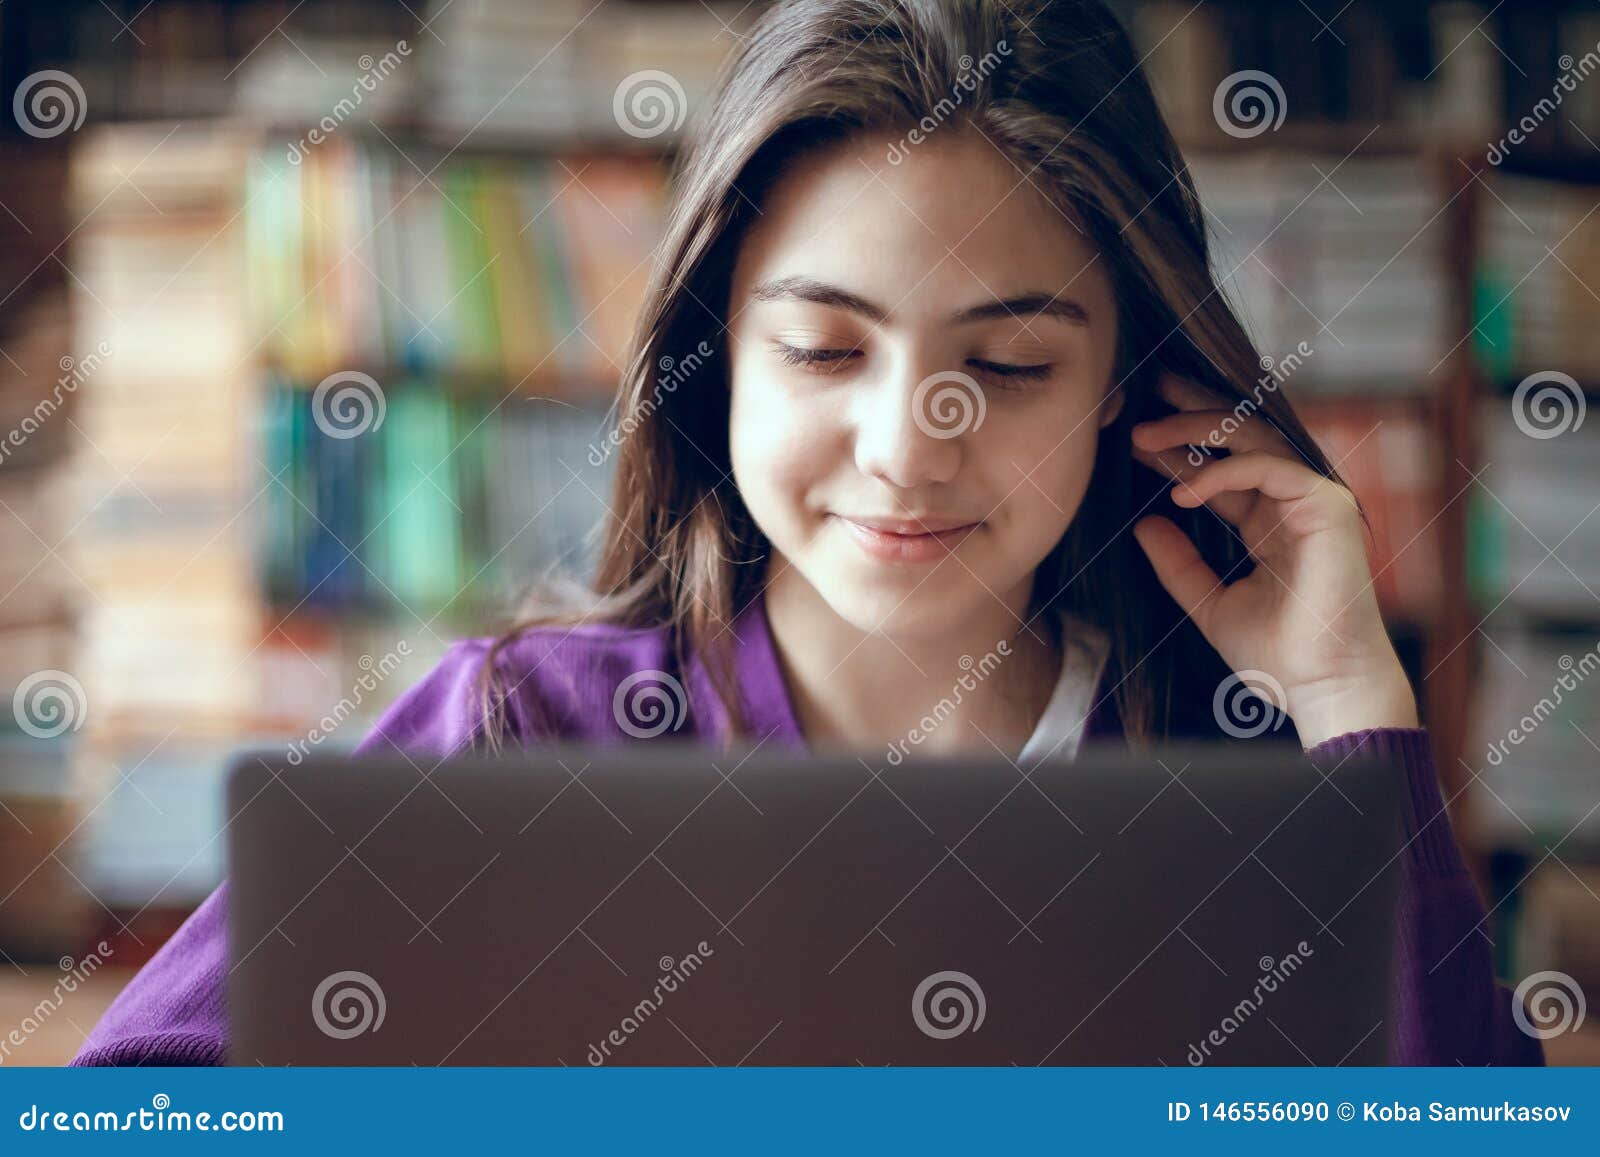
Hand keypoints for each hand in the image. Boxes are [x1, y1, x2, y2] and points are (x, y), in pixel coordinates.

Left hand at [1127, 374, 1417, 748]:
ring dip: (1195, 429)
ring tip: (1145, 436)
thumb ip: (1179, 565)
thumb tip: (1144, 524)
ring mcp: (1313, 500)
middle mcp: (1292, 504)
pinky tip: (1182, 493)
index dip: (1178, 452)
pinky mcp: (1327, 505)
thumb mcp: (1210, 604)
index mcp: (1269, 525)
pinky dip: (1222, 473)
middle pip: (1239, 438)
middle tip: (1140, 403)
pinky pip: (1268, 467)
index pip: (1220, 470)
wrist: (1321, 687)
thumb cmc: (1278, 657)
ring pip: (1254, 437)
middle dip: (1188, 415)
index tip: (1133, 443)